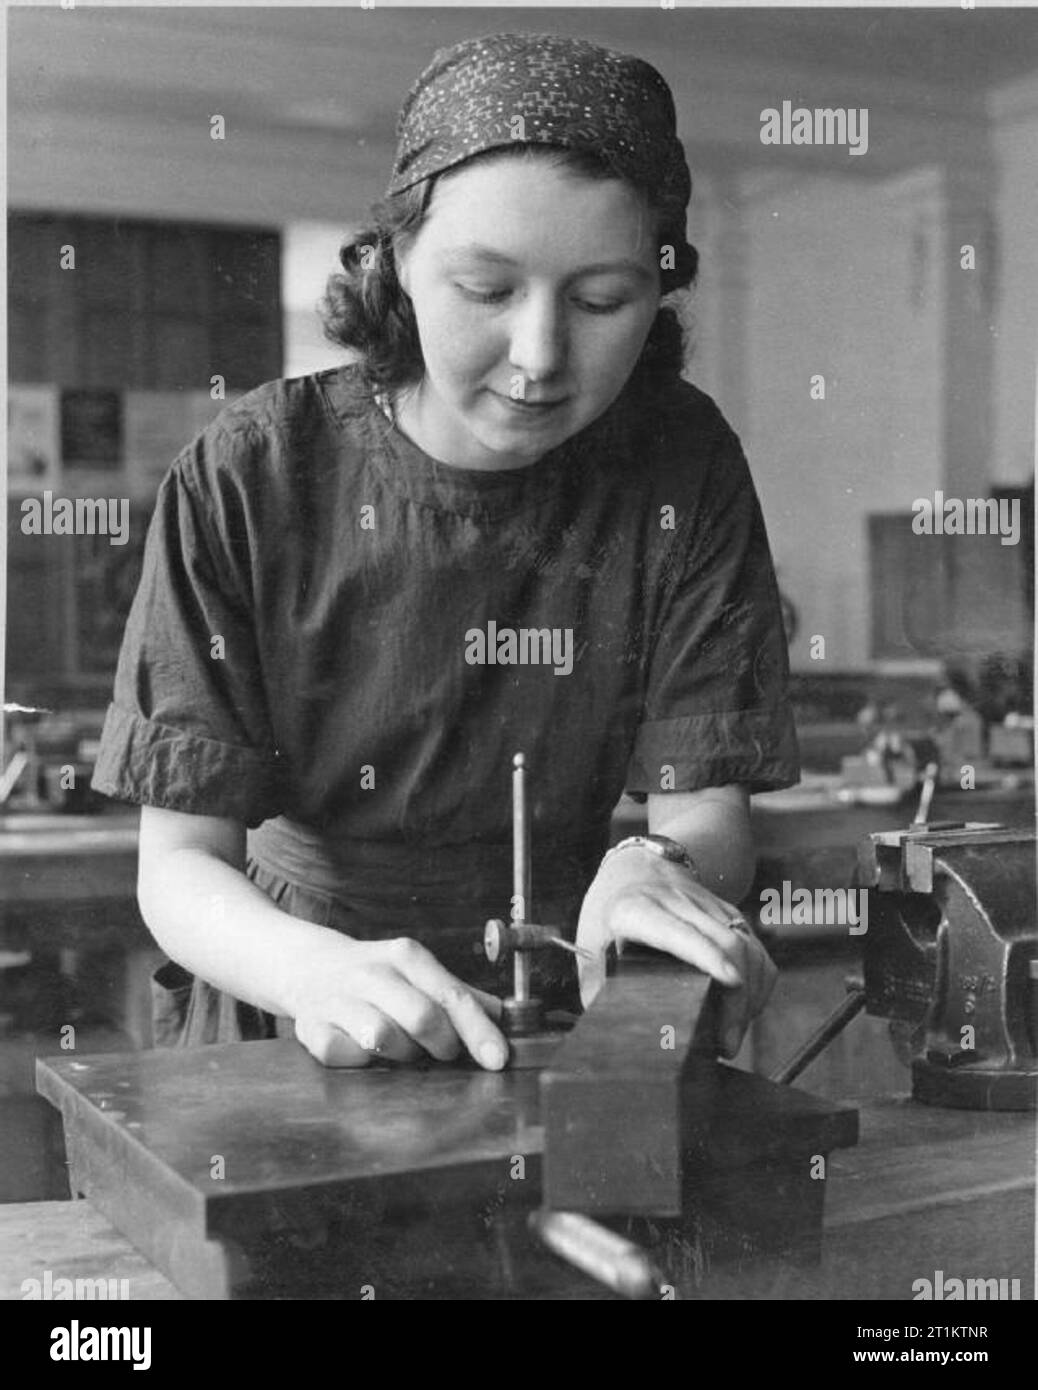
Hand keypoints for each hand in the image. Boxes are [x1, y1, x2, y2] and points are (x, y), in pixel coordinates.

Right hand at [289, 936, 507, 1070]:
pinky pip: (344, 1055)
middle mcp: (372, 973)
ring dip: (402, 1054)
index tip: (498, 1058)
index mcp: (406, 956)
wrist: (307, 965)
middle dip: (442, 1044)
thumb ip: (459, 995)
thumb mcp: (418, 972)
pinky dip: (359, 1061)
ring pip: (383, 1038)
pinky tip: (361, 1050)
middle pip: (422, 1017)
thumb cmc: (376, 975)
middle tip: (442, 1051)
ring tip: (400, 1047)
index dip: (478, 1031)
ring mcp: (339, 999)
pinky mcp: (311, 1027)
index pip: (451, 996)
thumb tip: (503, 1017)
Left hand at [576, 847, 776, 1057]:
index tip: (731, 982)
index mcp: (637, 909)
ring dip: (751, 995)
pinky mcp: (729, 914)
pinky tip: (746, 1011)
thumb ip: (595, 985)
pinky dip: (759, 983)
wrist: (636, 865)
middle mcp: (679, 903)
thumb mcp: (589, 943)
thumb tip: (608, 1031)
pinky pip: (756, 949)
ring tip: (734, 1035)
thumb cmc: (608, 912)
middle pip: (727, 942)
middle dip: (736, 997)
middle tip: (726, 1045)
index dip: (708, 955)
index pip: (679, 930)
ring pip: (748, 946)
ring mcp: (709, 906)